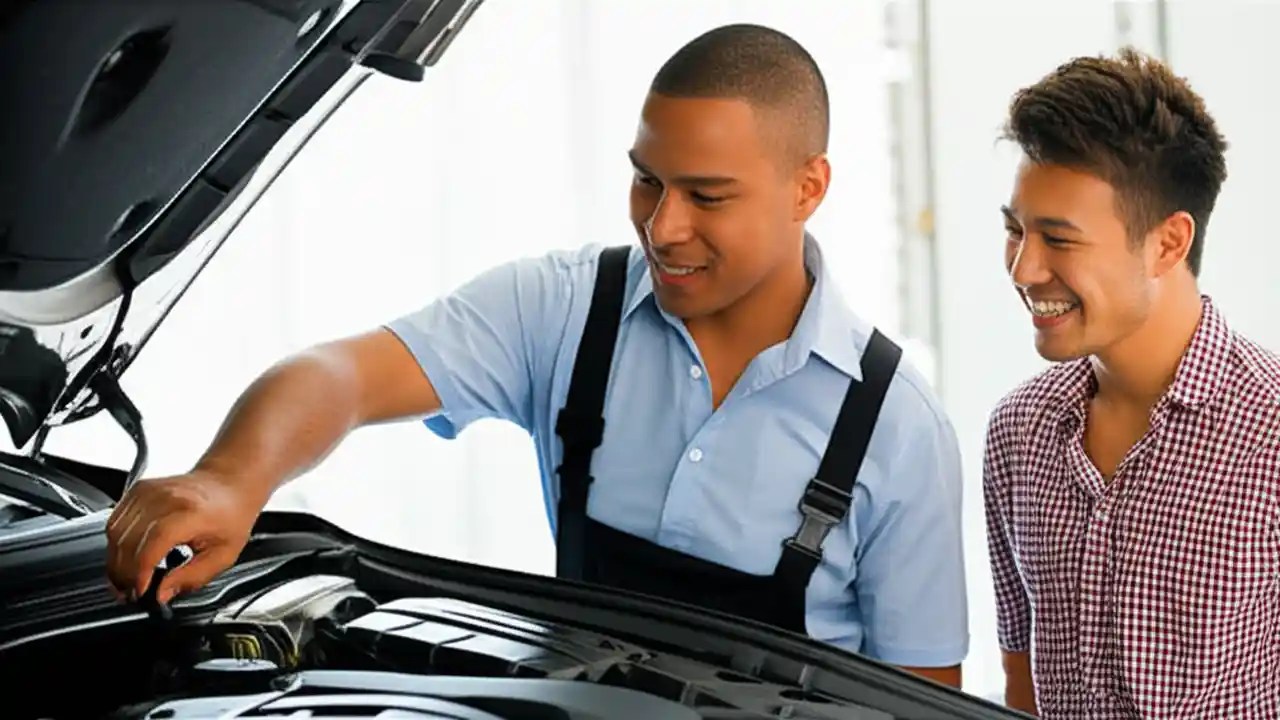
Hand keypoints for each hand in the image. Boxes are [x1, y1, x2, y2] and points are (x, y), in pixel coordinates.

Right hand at [105, 469, 262, 604]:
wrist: (229, 484)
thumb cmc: (230, 515)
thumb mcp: (223, 555)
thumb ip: (192, 577)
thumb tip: (161, 594)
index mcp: (189, 513)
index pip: (152, 544)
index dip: (140, 573)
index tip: (139, 593)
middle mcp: (165, 498)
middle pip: (127, 541)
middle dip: (124, 574)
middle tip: (130, 594)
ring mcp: (148, 491)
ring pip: (115, 533)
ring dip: (116, 562)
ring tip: (127, 581)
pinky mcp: (138, 490)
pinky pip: (115, 522)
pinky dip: (116, 544)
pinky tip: (128, 558)